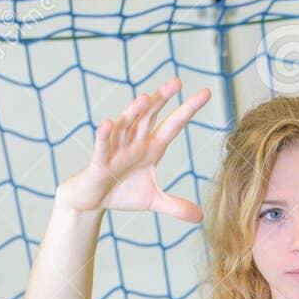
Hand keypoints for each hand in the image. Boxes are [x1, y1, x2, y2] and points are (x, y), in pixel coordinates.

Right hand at [58, 77, 210, 220]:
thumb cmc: (122, 193)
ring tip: (146, 97)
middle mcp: (134, 143)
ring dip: (135, 112)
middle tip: (177, 81)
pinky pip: (102, 147)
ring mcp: (116, 150)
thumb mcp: (154, 201)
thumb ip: (176, 206)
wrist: (93, 200)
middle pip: (150, 117)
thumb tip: (200, 217)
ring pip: (126, 126)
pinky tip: (107, 123)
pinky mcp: (99, 162)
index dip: (187, 110)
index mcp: (150, 148)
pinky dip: (104, 136)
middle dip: (162, 99)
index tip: (205, 93)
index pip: (173, 125)